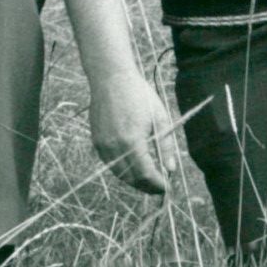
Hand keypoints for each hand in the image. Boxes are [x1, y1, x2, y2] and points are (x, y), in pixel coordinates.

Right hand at [90, 65, 174, 195]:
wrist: (111, 78)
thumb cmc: (138, 94)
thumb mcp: (160, 117)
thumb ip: (166, 145)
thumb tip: (170, 169)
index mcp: (132, 140)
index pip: (145, 174)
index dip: (157, 184)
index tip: (167, 187)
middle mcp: (114, 146)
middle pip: (131, 178)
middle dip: (147, 186)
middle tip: (159, 187)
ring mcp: (103, 144)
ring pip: (119, 173)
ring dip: (134, 180)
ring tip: (148, 180)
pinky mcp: (96, 140)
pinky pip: (110, 163)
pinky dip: (122, 170)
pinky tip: (133, 166)